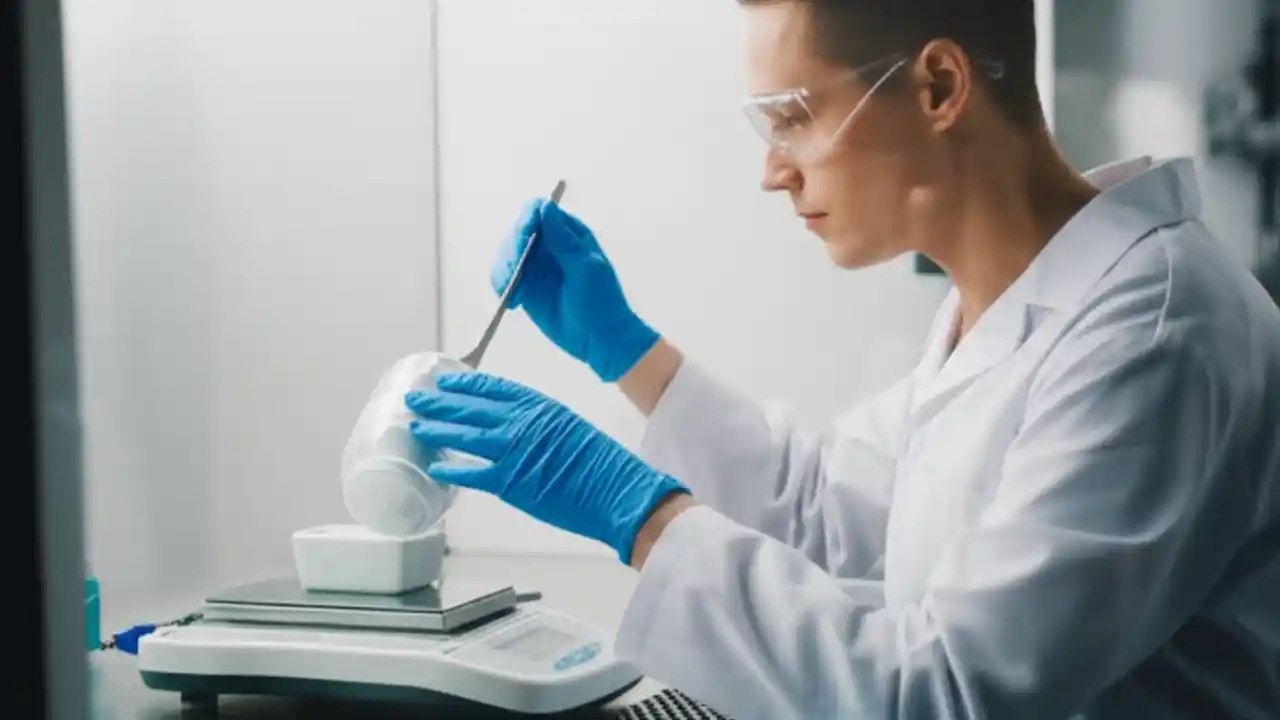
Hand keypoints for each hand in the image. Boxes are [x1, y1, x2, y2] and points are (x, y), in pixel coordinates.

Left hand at [405, 373, 688, 562]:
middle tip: (417, 397)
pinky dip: (451, 469)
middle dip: (441, 401)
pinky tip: (435, 466)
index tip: (447, 381)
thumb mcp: (573, 430)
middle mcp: (525, 423)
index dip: (466, 384)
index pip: (495, 388)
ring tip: (416, 425)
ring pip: (465, 434)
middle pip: (472, 407)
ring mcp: (516, 451)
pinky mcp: (511, 481)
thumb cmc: (604, 467)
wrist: (619, 491)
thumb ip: (543, 427)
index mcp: (542, 406)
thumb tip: (521, 432)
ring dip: (437, 429)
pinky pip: (472, 472)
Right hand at [493, 198, 658, 381]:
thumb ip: (563, 240)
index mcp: (568, 234)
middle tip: (516, 272)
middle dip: (512, 249)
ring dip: (503, 270)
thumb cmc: (601, 300)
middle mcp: (548, 245)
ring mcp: (535, 266)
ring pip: (506, 254)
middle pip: (517, 231)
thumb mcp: (586, 267)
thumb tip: (545, 206)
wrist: (599, 338)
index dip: (527, 222)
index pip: (538, 211)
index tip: (525, 242)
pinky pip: (504, 278)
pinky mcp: (525, 287)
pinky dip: (502, 286)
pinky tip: (512, 301)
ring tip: (513, 293)